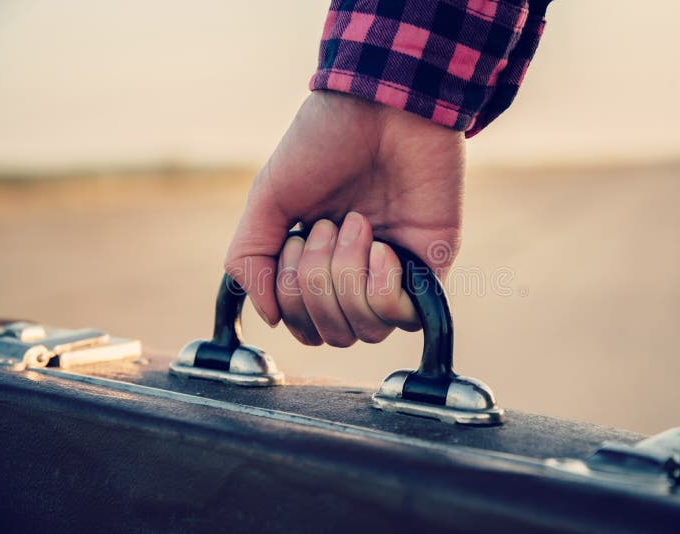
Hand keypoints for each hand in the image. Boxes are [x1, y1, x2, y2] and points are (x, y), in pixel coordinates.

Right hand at [224, 91, 463, 345]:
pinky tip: (381, 245)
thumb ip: (250, 259)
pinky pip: (403, 317)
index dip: (290, 300)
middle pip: (333, 334)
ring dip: (347, 279)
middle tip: (327, 226)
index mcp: (317, 263)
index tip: (292, 241)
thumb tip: (268, 318)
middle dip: (316, 284)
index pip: (303, 326)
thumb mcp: (267, 199)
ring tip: (356, 225)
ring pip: (365, 331)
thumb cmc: (325, 145)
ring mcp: (393, 276)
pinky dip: (380, 285)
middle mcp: (354, 276)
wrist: (382, 106)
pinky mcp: (429, 269)